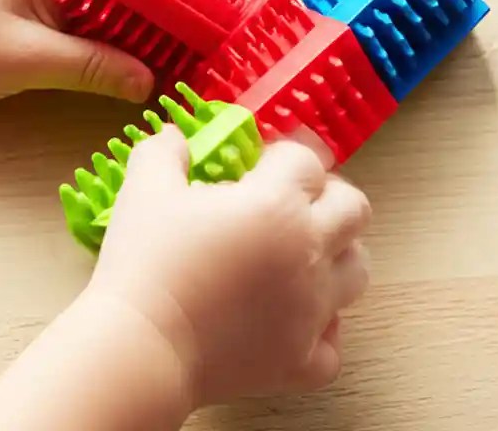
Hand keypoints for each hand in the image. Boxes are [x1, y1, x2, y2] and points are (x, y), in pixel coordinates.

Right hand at [87, 127, 372, 406]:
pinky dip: (321, 331)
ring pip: (357, 272)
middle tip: (291, 203)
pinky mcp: (301, 361)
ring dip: (336, 257)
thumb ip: (164, 153)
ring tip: (300, 258)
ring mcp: (311, 310)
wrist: (140, 351)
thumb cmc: (144, 264)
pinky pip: (334, 344)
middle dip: (329, 197)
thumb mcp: (144, 191)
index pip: (307, 161)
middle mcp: (308, 253)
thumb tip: (175, 137)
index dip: (283, 156)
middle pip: (354, 209)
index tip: (260, 164)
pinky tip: (293, 321)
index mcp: (277, 204)